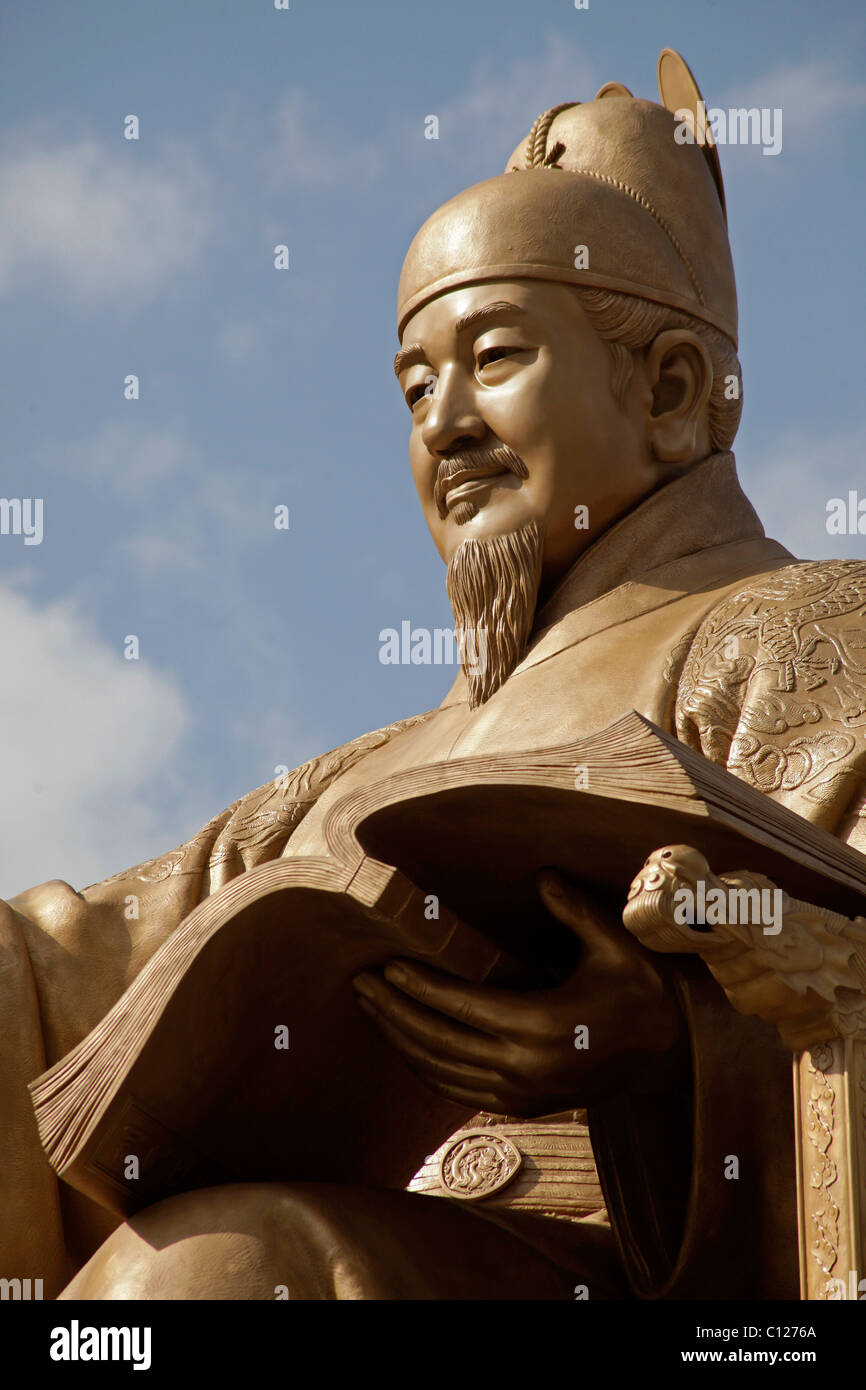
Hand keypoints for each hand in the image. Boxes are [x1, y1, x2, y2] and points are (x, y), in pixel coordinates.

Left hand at [352, 869, 686, 1116]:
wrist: (666, 1061)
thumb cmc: (639, 991)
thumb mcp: (614, 945)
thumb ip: (575, 910)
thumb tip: (541, 875)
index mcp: (542, 1026)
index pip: (461, 1007)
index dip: (419, 987)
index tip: (386, 965)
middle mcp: (524, 1067)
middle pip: (438, 1041)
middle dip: (393, 1011)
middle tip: (359, 983)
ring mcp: (520, 1093)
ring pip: (440, 1070)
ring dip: (399, 1040)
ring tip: (369, 1008)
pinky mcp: (520, 1107)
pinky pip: (457, 1090)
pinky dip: (423, 1066)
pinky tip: (403, 1042)